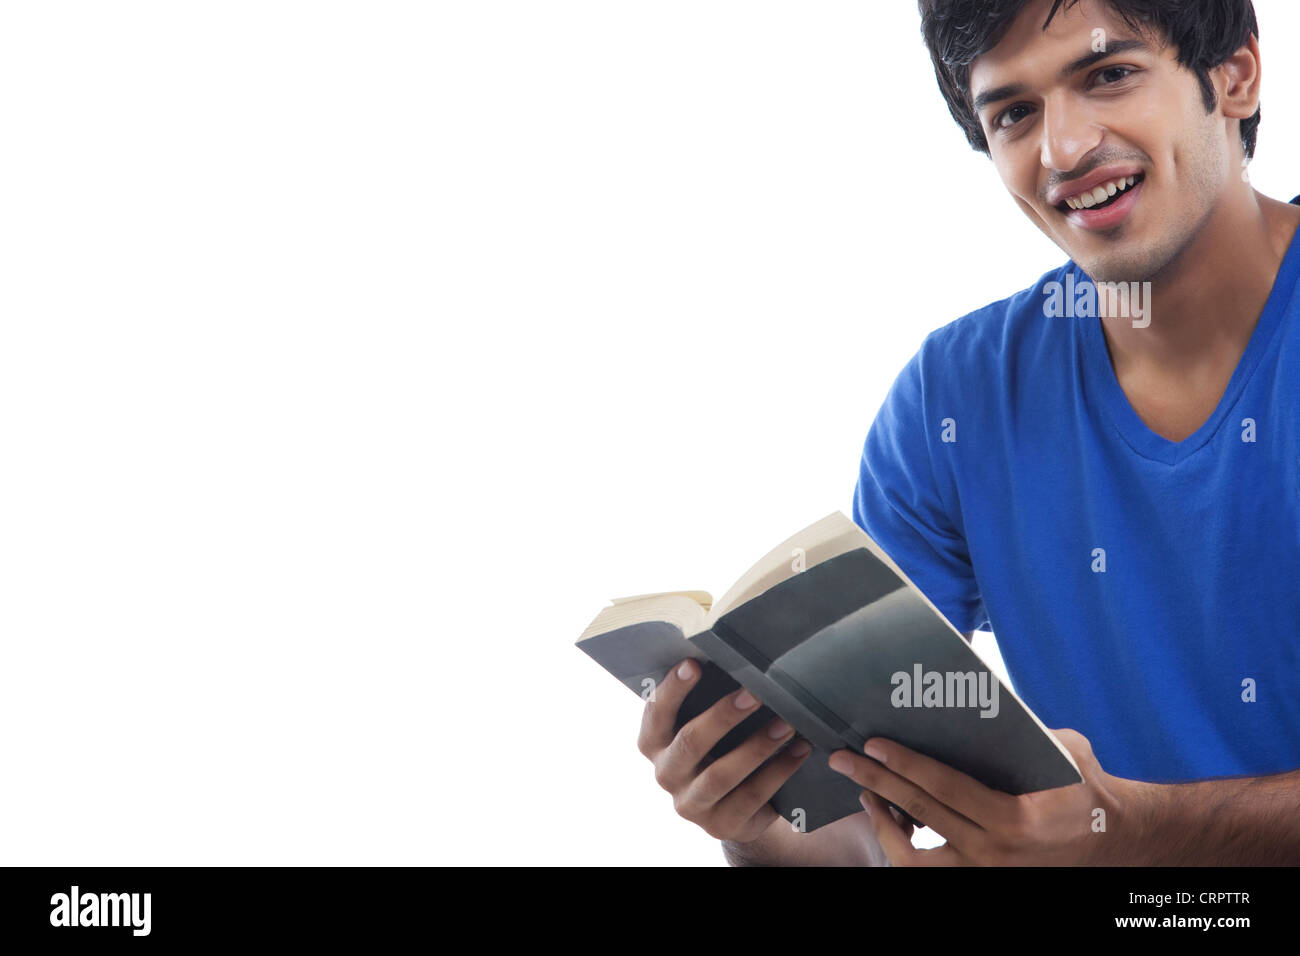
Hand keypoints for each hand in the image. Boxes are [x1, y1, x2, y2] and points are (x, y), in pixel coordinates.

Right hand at [637, 658, 813, 842]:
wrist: (734, 806)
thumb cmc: (719, 747)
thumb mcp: (705, 726)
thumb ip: (705, 701)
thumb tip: (734, 659)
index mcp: (654, 744)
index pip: (657, 714)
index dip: (672, 689)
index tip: (695, 663)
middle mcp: (666, 775)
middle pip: (690, 743)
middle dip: (723, 716)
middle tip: (755, 694)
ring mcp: (691, 805)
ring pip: (721, 775)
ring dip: (757, 747)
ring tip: (787, 724)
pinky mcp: (720, 825)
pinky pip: (751, 797)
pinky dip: (778, 772)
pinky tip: (799, 751)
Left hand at [828, 728, 1130, 864]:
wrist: (1112, 840)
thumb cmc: (1085, 787)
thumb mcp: (1065, 750)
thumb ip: (1025, 731)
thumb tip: (975, 698)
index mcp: (1015, 819)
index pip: (945, 788)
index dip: (905, 764)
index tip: (874, 743)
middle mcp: (996, 852)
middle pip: (920, 813)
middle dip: (875, 781)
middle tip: (842, 757)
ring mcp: (985, 873)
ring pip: (913, 857)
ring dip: (881, 823)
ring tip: (863, 794)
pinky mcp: (980, 881)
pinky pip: (928, 869)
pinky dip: (901, 847)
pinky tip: (887, 819)